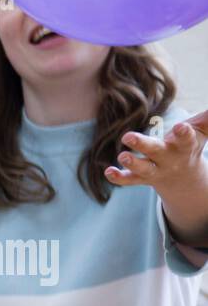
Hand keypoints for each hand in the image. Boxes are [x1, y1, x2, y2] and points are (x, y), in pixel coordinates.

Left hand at [108, 110, 207, 246]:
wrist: (183, 177)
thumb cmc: (190, 145)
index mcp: (185, 147)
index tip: (180, 126)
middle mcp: (169, 160)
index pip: (186, 140)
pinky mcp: (142, 178)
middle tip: (127, 137)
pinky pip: (129, 180)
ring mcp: (155, 171)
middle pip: (156, 152)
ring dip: (131, 163)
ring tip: (121, 156)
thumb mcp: (202, 132)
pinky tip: (107, 171)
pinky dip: (118, 178)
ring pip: (142, 169)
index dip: (184, 134)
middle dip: (142, 145)